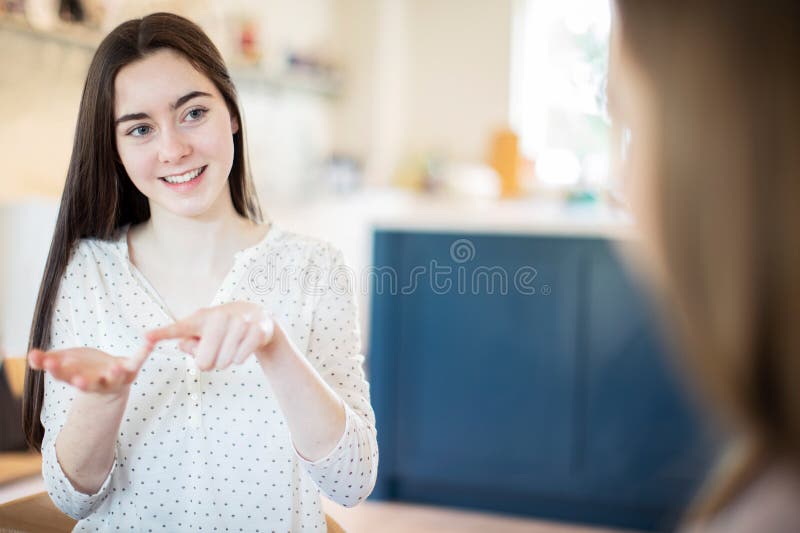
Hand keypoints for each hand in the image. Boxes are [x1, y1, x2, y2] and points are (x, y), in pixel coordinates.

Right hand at [28, 343, 153, 394]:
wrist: (110, 379)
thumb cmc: (83, 368)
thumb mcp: (63, 363)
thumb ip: (46, 361)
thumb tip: (31, 356)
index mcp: (77, 378)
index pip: (64, 376)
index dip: (57, 370)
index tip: (50, 363)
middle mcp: (97, 382)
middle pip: (88, 384)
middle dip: (82, 381)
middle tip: (77, 379)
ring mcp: (115, 378)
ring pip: (115, 378)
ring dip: (115, 374)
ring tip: (115, 368)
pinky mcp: (131, 370)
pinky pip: (138, 361)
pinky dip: (144, 352)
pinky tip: (150, 342)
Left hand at [145, 302, 274, 370]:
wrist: (257, 317)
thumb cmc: (223, 328)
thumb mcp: (204, 333)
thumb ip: (190, 343)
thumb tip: (185, 346)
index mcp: (201, 318)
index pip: (179, 328)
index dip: (162, 333)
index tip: (146, 336)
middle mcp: (219, 317)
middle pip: (204, 362)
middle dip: (211, 363)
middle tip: (218, 350)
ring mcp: (239, 322)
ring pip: (224, 363)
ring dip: (227, 360)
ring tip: (232, 345)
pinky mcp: (255, 330)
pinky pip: (240, 359)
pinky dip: (240, 358)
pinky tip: (243, 346)